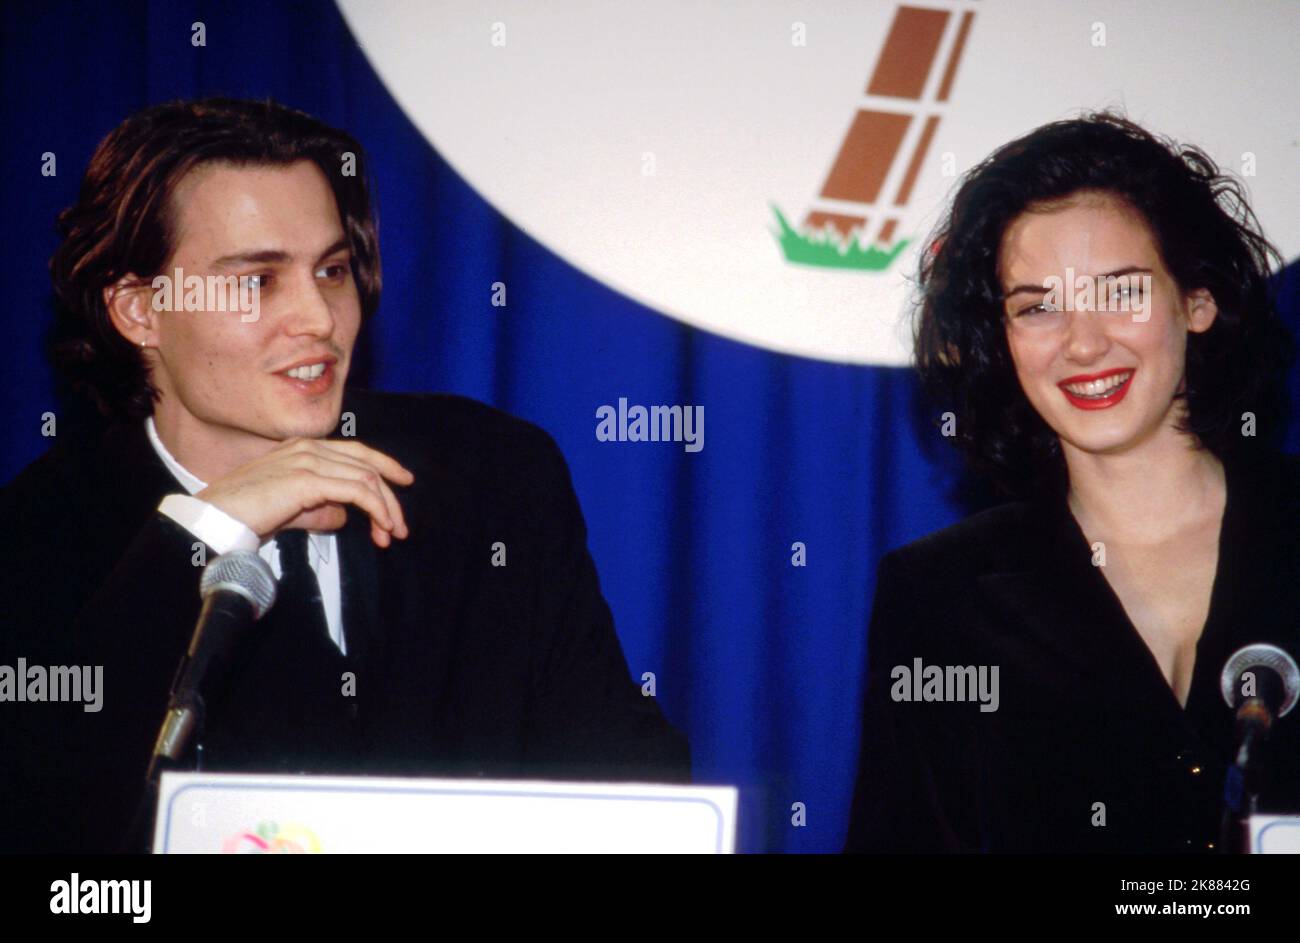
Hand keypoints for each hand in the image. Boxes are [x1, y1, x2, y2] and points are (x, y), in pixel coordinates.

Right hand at [195, 438, 414, 546]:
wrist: (216, 517)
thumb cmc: (249, 514)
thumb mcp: (294, 509)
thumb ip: (321, 509)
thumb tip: (345, 516)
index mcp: (303, 447)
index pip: (356, 451)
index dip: (385, 465)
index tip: (404, 481)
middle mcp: (308, 447)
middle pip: (367, 465)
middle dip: (390, 497)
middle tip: (400, 526)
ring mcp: (308, 460)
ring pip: (366, 478)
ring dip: (385, 508)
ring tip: (391, 534)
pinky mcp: (307, 479)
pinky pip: (357, 491)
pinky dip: (375, 509)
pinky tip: (380, 526)